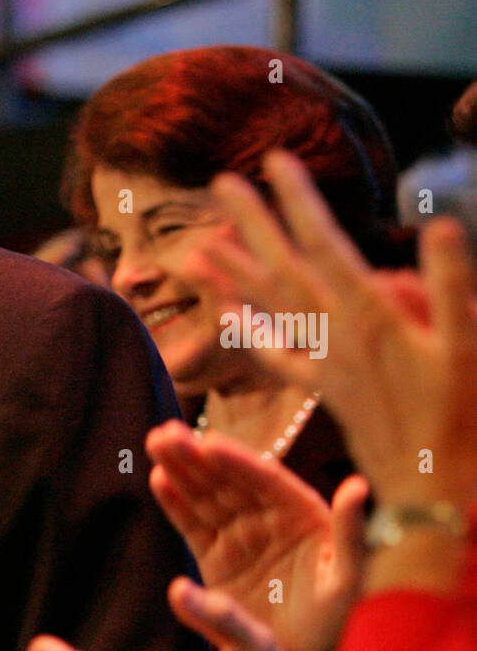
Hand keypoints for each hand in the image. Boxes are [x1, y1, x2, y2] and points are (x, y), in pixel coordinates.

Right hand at [146, 419, 368, 650]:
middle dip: (196, 456)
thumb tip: (357, 486)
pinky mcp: (217, 560)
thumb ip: (351, 533)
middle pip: (228, 479)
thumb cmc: (338, 622)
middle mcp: (269, 518)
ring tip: (154, 442)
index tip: (208, 443)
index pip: (264, 479)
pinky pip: (192, 526)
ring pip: (205, 496)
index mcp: (303, 514)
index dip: (236, 461)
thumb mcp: (350, 579)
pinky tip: (158, 479)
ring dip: (180, 469)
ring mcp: (240, 537)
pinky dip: (175, 503)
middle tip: (165, 433)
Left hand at [199, 149, 476, 506]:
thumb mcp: (471, 348)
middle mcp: (337, 335)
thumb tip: (442, 225)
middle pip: (285, 269)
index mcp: (368, 317)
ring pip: (274, 309)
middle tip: (218, 183)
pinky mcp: (329, 389)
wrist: (434, 489)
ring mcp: (328, 362)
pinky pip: (284, 357)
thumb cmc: (462, 420)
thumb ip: (453, 288)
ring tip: (200, 247)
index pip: (324, 246)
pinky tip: (235, 319)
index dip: (297, 203)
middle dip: (253, 225)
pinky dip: (259, 335)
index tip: (271, 161)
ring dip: (239, 275)